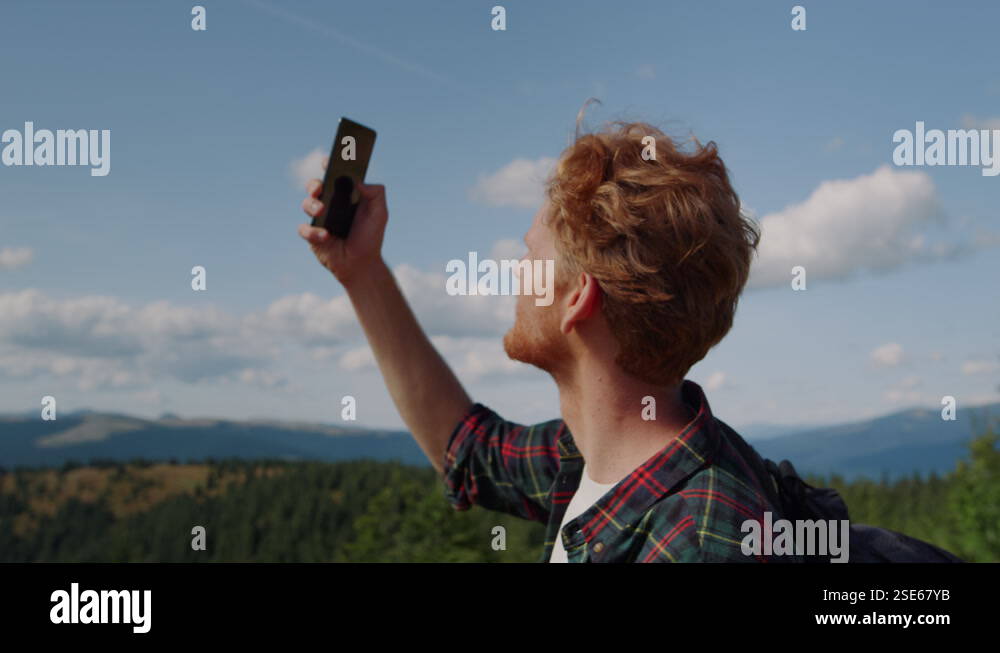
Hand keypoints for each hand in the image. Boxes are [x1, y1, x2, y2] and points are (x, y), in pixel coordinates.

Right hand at [298, 157, 388, 285]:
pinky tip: (325, 236)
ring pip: (306, 204)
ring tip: (322, 211)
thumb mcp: (380, 214)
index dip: (328, 165)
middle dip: (314, 184)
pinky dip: (312, 231)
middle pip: (314, 186)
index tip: (327, 160)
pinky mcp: (312, 237)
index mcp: (344, 196)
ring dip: (312, 205)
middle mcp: (329, 204)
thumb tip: (359, 181)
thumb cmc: (370, 237)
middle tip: (320, 188)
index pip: (333, 176)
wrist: (362, 265)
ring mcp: (319, 220)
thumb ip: (376, 193)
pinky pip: (304, 229)